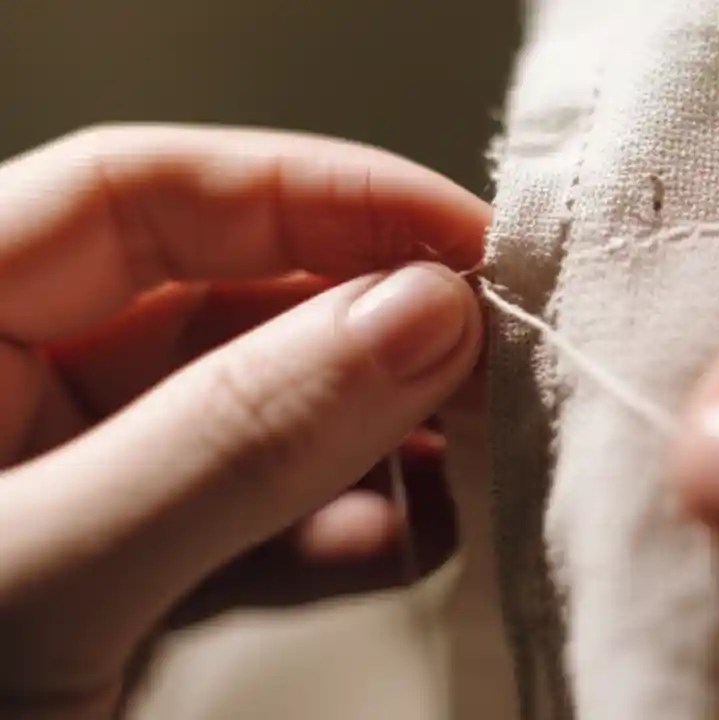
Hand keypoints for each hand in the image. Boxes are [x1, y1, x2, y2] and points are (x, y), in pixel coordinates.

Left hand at [0, 126, 485, 718]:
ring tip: (479, 456)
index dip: (315, 191)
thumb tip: (421, 315)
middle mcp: (10, 396)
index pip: (145, 196)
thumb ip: (231, 438)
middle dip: (369, 321)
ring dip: (378, 433)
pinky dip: (346, 527)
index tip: (461, 239)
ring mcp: (77, 495)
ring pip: (259, 415)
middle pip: (222, 300)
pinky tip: (412, 537)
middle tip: (497, 353)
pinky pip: (257, 521)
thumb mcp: (39, 580)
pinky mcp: (126, 583)